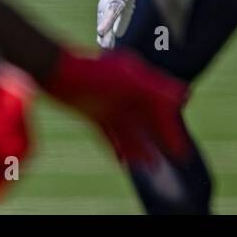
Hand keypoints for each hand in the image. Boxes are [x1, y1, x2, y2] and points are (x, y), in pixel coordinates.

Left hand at [42, 48, 187, 163]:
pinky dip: (118, 147)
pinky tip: (124, 161)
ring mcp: (110, 103)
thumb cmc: (90, 71)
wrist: (53, 70)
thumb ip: (155, 88)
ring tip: (151, 166)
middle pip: (147, 120)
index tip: (180, 149)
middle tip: (172, 159)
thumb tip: (183, 95)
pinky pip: (110, 134)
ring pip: (130, 130)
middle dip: (159, 139)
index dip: (171, 129)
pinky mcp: (94, 112)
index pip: (161, 108)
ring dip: (141, 147)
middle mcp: (126, 92)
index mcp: (138, 81)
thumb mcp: (127, 79)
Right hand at [96, 0, 190, 48]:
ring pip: (109, 3)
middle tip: (104, 46)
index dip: (111, 17)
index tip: (102, 32)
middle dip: (103, 24)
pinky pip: (119, 2)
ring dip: (106, 22)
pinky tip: (117, 32)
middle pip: (108, 3)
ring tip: (105, 45)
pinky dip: (116, 17)